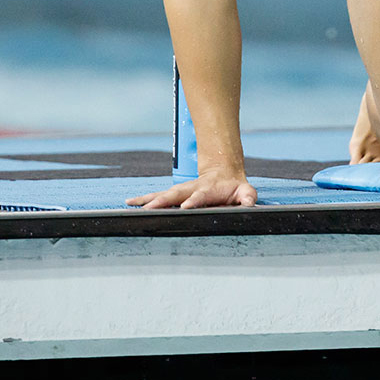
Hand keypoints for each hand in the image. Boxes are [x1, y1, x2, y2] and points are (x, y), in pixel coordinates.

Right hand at [126, 167, 257, 208]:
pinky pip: (158, 197)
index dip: (193, 201)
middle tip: (149, 208)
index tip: (185, 207)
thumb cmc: (234, 187)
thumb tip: (249, 204)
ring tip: (131, 204)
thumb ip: (248, 197)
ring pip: (163, 194)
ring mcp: (182, 191)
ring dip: (148, 200)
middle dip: (162, 201)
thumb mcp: (245, 192)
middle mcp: (191, 189)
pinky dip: (144, 200)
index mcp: (207, 190)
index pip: (199, 196)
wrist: (224, 172)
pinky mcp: (175, 194)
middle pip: (175, 194)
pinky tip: (130, 203)